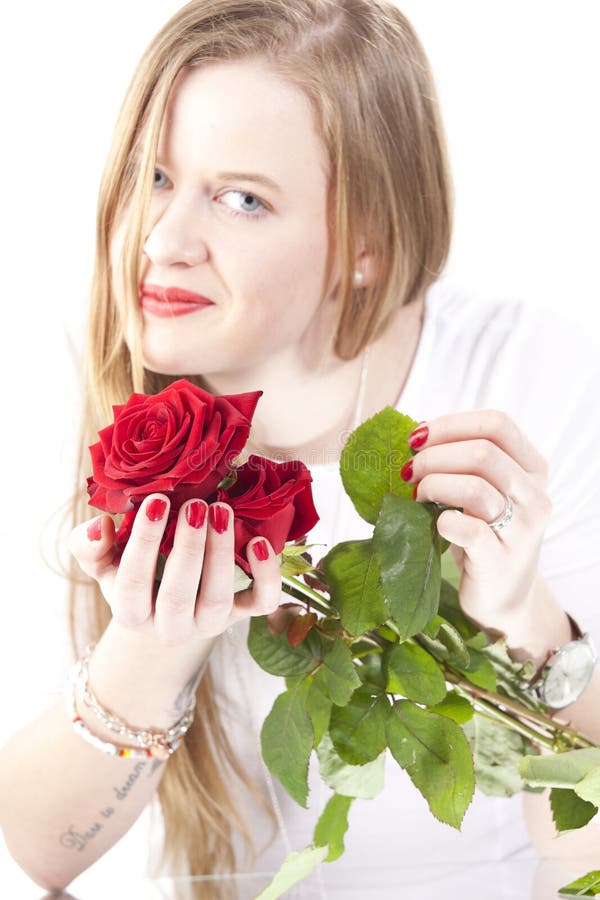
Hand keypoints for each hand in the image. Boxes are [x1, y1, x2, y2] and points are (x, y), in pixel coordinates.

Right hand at [68, 493, 281, 649]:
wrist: (168, 603)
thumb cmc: (132, 571)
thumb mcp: (104, 561)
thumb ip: (88, 545)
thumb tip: (100, 525)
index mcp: (132, 614)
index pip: (134, 586)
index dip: (144, 545)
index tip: (156, 502)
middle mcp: (172, 627)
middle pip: (178, 597)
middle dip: (188, 549)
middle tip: (195, 506)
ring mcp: (209, 623)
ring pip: (217, 600)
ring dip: (220, 554)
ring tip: (221, 511)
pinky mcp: (243, 614)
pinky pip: (261, 603)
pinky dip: (266, 576)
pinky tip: (260, 542)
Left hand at [404, 410, 552, 632]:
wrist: (503, 596)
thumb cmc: (484, 534)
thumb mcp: (484, 490)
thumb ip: (463, 461)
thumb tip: (416, 437)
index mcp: (532, 467)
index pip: (497, 424)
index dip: (451, 425)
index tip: (417, 438)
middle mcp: (534, 494)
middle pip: (482, 452)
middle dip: (434, 457)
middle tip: (410, 473)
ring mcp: (522, 529)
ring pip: (475, 487)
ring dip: (434, 485)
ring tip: (418, 497)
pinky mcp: (500, 560)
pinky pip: (469, 528)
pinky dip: (442, 520)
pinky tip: (436, 523)